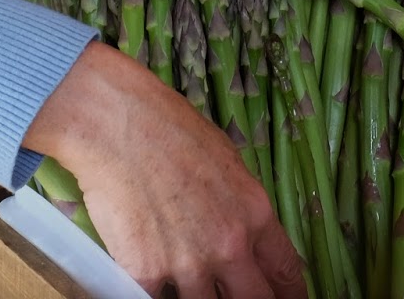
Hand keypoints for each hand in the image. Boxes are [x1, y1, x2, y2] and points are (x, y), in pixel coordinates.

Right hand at [25, 43, 305, 298]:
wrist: (116, 121)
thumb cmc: (167, 127)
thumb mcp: (224, 161)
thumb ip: (239, 207)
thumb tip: (244, 236)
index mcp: (253, 212)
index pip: (287, 273)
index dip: (288, 296)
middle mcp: (228, 244)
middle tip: (237, 297)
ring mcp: (188, 264)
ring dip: (197, 298)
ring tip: (185, 282)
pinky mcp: (146, 273)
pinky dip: (157, 294)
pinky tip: (152, 277)